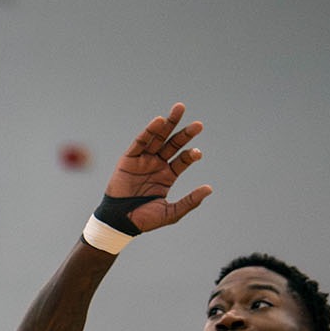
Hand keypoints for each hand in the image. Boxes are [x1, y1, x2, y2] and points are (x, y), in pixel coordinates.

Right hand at [101, 103, 212, 233]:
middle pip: (173, 143)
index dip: (191, 154)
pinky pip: (140, 142)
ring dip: (169, 123)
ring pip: (158, 137)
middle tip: (199, 124)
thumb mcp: (171, 213)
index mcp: (167, 175)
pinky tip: (159, 121)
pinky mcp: (129, 158)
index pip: (183, 159)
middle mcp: (156, 164)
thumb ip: (190, 201)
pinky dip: (149, 131)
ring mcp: (143, 160)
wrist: (120, 221)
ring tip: (180, 109)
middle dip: (185, 133)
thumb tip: (209, 188)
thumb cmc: (145, 219)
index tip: (198, 153)